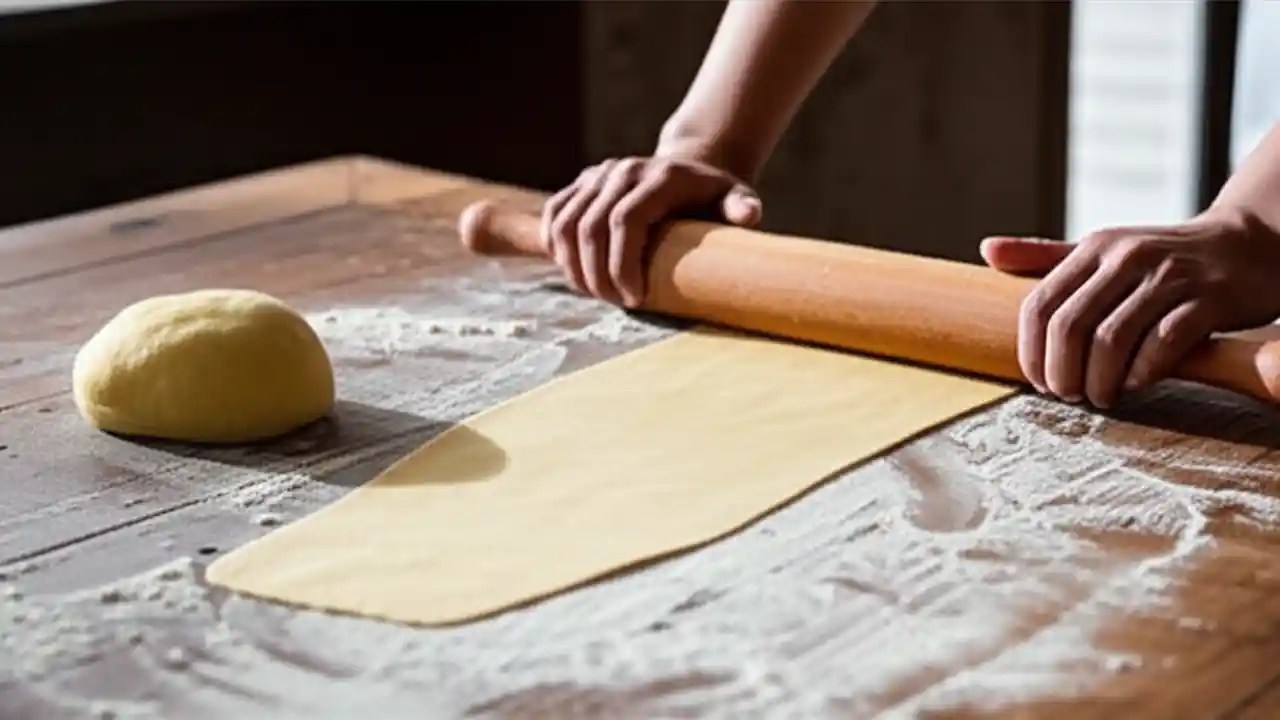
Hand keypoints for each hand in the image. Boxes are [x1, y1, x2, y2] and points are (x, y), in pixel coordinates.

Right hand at [541, 156, 761, 306]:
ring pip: (566, 223)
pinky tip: (572, 271)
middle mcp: (623, 170)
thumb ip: (742, 206)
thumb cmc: (713, 197)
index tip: (633, 298)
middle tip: (614, 303)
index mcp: (659, 177)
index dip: (622, 263)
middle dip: (597, 274)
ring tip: (595, 293)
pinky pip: (555, 215)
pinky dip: (555, 246)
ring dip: (572, 266)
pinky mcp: (582, 183)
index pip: (625, 220)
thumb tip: (748, 215)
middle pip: (590, 227)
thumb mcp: (734, 198)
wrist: (689, 169)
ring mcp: (598, 175)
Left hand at [980, 208, 1279, 407]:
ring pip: (1112, 340)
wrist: (1249, 244)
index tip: (1038, 380)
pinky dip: (1141, 373)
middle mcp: (1128, 257)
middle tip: (1068, 395)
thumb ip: (1046, 256)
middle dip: (1061, 372)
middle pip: (1069, 327)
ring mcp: (1169, 277)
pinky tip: (1134, 385)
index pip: (1040, 304)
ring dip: (1098, 381)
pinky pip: (1162, 344)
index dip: (1030, 352)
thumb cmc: (1164, 258)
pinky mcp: (1208, 300)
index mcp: (1095, 248)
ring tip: (1100, 397)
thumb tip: (987, 251)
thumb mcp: (1105, 250)